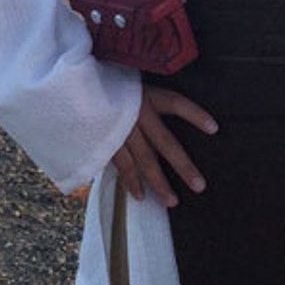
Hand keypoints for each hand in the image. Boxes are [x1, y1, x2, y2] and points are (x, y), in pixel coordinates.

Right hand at [110, 81, 217, 207]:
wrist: (69, 87)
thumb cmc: (106, 84)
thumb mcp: (130, 82)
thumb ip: (147, 97)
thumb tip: (168, 109)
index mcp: (144, 95)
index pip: (176, 104)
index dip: (195, 115)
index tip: (214, 128)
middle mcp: (135, 114)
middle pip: (165, 143)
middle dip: (183, 166)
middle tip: (199, 186)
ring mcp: (119, 130)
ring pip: (143, 161)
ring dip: (158, 184)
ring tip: (172, 202)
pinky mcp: (104, 142)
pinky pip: (122, 166)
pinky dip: (131, 182)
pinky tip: (141, 196)